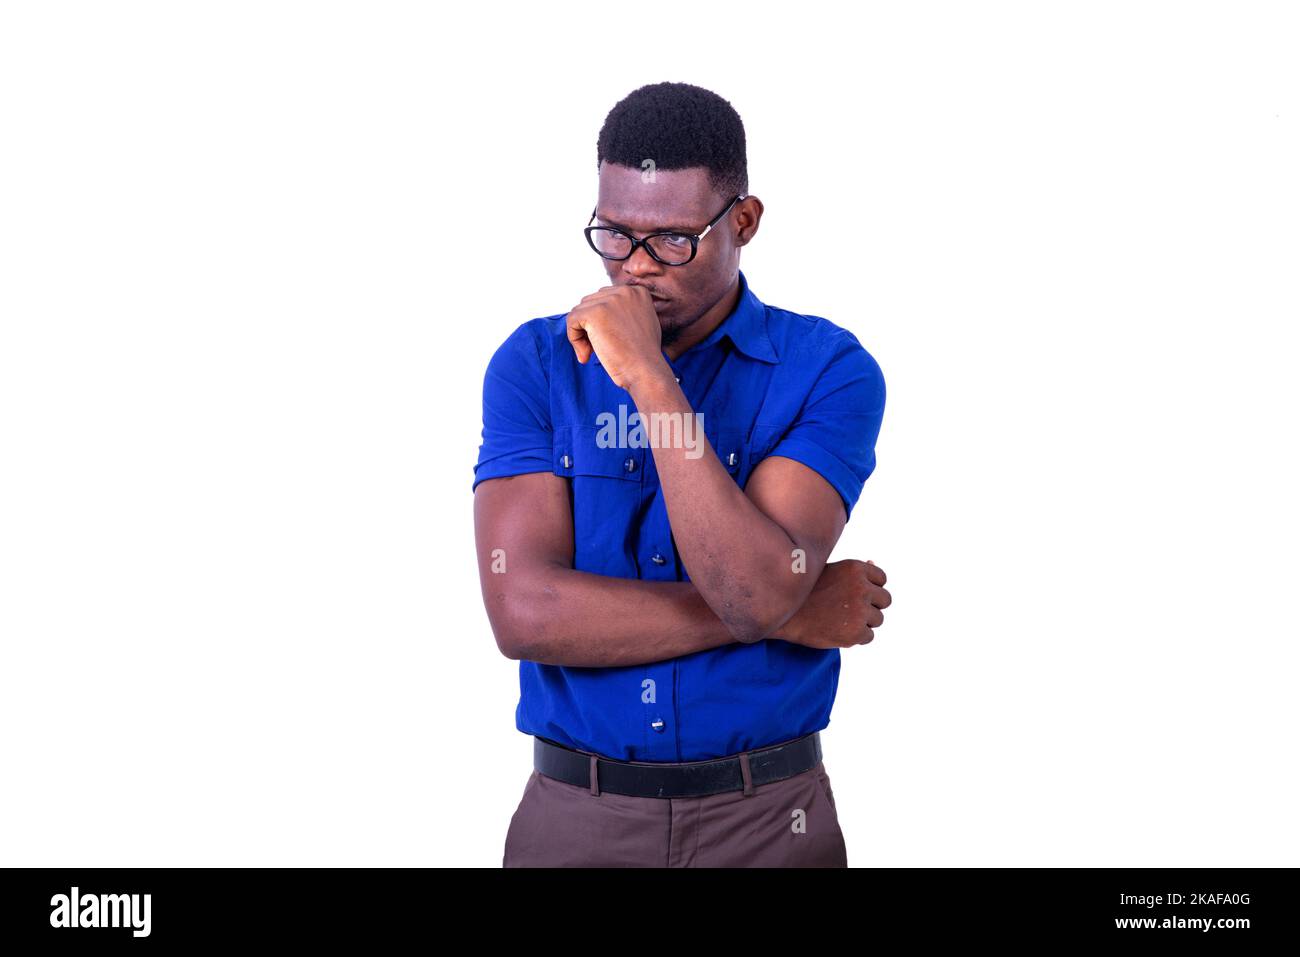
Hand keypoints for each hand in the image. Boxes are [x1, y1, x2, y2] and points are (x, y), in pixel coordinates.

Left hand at [565, 284, 668, 390]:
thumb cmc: (643, 355)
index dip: (601, 321)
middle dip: (590, 326)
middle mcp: (625, 291)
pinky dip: (574, 339)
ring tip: (592, 353)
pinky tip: (586, 355)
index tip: (608, 340)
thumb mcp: (641, 323)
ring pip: (579, 311)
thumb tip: (603, 313)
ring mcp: (610, 300)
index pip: (605, 298)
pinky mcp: (595, 313)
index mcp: (637, 291)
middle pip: (590, 303)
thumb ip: (624, 312)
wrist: (646, 371)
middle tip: (598, 349)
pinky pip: (572, 320)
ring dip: (582, 334)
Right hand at [775, 559, 891, 648]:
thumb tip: (874, 563)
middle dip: (871, 606)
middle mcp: (862, 588)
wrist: (782, 614)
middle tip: (849, 610)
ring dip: (863, 622)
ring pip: (877, 620)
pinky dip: (856, 637)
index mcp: (856, 569)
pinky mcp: (855, 632)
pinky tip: (837, 630)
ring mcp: (860, 611)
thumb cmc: (803, 590)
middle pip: (885, 600)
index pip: (881, 580)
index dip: (869, 588)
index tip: (852, 595)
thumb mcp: (828, 570)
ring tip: (840, 620)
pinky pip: (869, 636)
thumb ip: (853, 570)